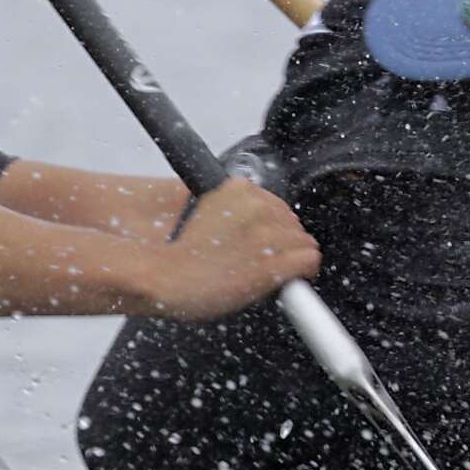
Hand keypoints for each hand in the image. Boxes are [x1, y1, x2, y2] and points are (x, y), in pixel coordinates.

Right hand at [150, 179, 319, 320]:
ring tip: (275, 270)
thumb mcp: (201, 213)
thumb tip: (252, 225)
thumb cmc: (175, 253)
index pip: (275, 204)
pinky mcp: (272, 263)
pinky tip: (297, 279)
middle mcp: (256, 206)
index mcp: (237, 189)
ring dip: (293, 255)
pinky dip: (306, 270)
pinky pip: (308, 260)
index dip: (272, 226)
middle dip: (282, 241)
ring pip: (303, 240)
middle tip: (266, 259)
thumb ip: (230, 211)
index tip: (266, 239)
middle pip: (291, 222)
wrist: (161, 277)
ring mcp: (266, 234)